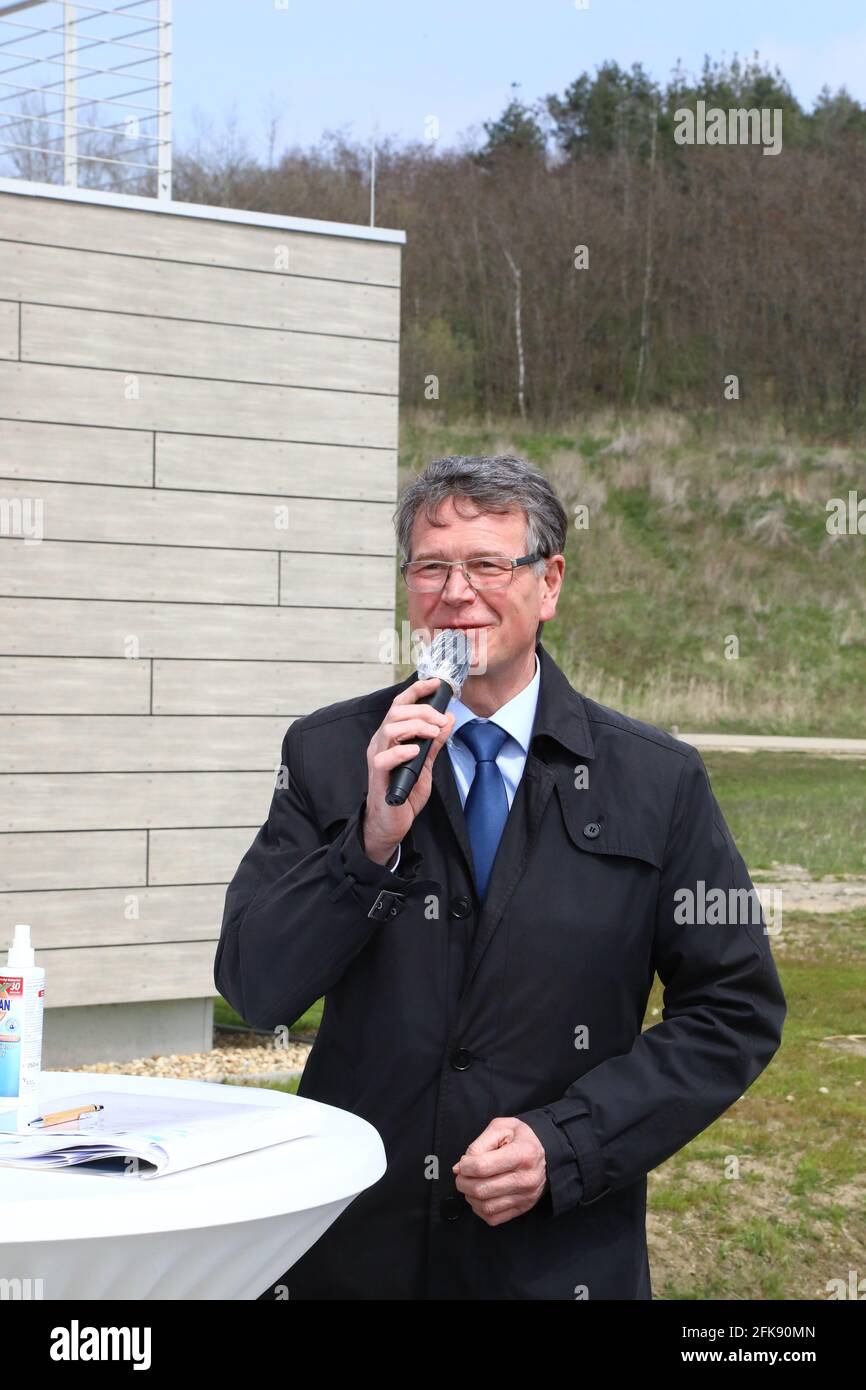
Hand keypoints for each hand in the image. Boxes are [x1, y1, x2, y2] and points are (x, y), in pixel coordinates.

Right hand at [361, 676, 455, 861]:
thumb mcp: (425, 764)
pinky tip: (417, 752)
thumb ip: (435, 743)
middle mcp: (381, 743)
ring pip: (390, 729)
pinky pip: (385, 757)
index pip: (400, 704)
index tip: (436, 683)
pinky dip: (403, 751)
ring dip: (416, 727)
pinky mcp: (378, 776)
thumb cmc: (404, 792)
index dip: (417, 690)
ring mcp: (378, 758)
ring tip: (433, 734)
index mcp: (391, 737)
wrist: (391, 822)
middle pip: (397, 712)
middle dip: (423, 710)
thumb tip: (449, 719)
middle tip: (442, 720)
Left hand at [452, 1117, 547, 1225]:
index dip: (465, 1166)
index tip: (464, 1162)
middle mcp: (526, 1179)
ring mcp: (526, 1197)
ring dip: (470, 1196)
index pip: (482, 1167)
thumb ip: (479, 1144)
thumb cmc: (520, 1138)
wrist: (546, 1154)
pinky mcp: (523, 1208)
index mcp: (522, 1154)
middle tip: (462, 1175)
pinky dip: (480, 1209)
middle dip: (463, 1182)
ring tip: (470, 1184)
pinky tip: (480, 1196)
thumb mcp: (502, 1127)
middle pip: (481, 1189)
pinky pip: (493, 1218)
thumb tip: (459, 1168)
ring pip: (486, 1206)